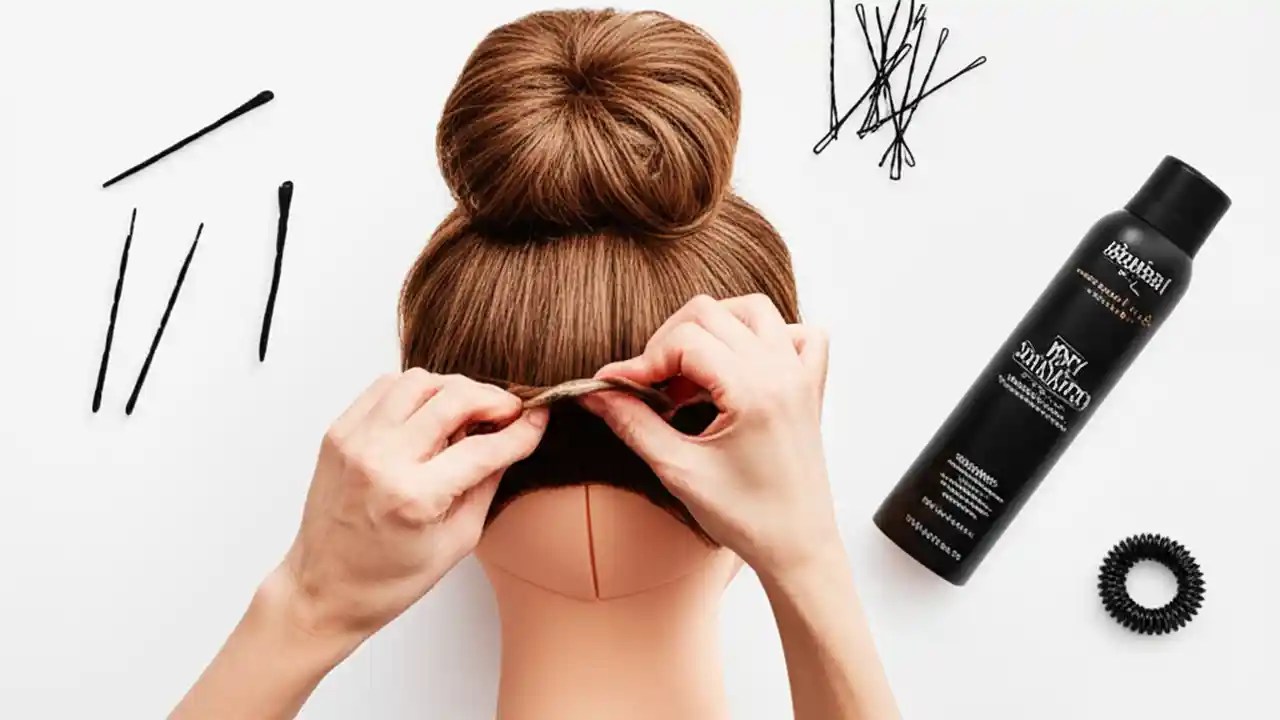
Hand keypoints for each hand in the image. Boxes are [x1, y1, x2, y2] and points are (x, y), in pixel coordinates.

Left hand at [270, 369, 547, 646]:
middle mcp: (381, 460)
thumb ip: (487, 484)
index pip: (484, 447)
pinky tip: (429, 413)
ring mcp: (355, 441)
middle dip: (493, 399)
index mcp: (414, 498)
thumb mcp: (457, 541)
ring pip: (419, 381)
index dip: (521, 430)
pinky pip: (385, 387)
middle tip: (509, 411)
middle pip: (454, 398)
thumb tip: (512, 439)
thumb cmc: (389, 579)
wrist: (323, 589)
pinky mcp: (338, 433)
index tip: (539, 418)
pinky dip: (415, 391)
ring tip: (468, 412)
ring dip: (453, 390)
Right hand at [580, 294, 838, 578]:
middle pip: (711, 312)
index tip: (618, 387)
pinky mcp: (810, 387)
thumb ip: (634, 424)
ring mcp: (800, 375)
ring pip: (753, 310)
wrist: (797, 548)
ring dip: (713, 328)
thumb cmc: (746, 518)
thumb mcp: (678, 470)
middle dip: (669, 342)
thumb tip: (596, 392)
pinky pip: (799, 334)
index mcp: (752, 391)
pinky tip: (742, 365)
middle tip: (653, 386)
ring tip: (690, 371)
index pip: (683, 339)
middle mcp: (781, 372)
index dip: (642, 360)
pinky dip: (768, 336)